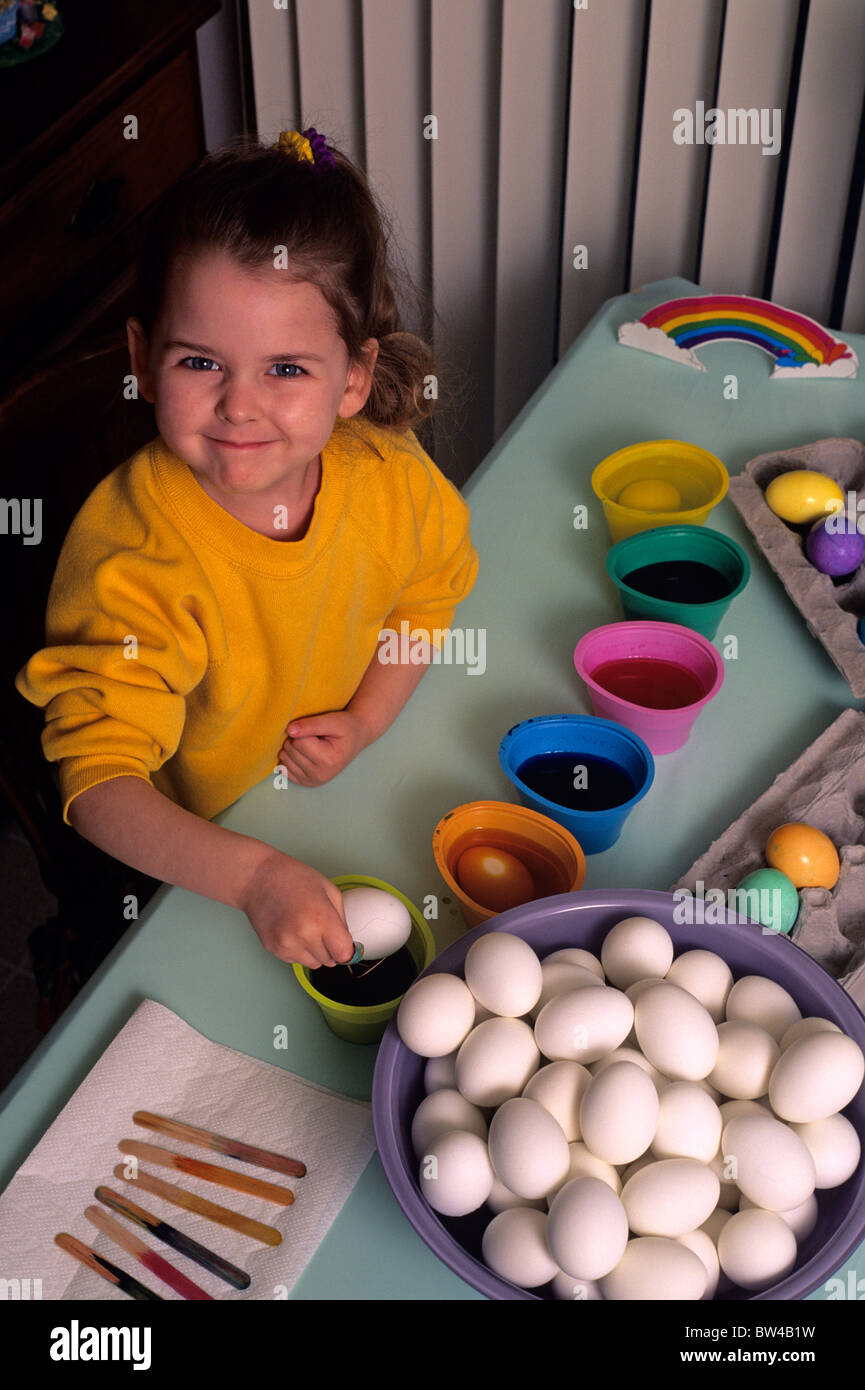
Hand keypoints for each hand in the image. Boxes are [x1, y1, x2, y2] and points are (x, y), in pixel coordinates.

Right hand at [238, 849, 353, 967]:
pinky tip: (292, 930)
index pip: (344, 954)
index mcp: (321, 919)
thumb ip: (342, 921)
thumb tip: (347, 945)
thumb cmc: (293, 878)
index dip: (347, 950)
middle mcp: (303, 935)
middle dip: (331, 948)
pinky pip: (295, 960)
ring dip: (315, 951)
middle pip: (329, 961)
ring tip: (305, 928)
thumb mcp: (329, 891)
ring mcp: (286, 944)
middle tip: (322, 928)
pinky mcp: (274, 949)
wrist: (258, 878)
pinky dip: (298, 950)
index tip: (345, 944)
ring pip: (313, 964)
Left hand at [277, 709, 371, 785]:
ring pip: (284, 758)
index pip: (298, 741)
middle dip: (298, 738)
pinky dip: (290, 757)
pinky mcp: (304, 783)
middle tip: (316, 737)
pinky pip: (283, 768)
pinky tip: (304, 753)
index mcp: (328, 761)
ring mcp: (311, 781)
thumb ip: (311, 724)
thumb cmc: (345, 727)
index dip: (304, 730)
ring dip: (294, 747)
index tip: (318, 730)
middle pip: (290, 749)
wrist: (355, 738)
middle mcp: (319, 775)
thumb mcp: (332, 721)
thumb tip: (289, 730)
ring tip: (312, 744)